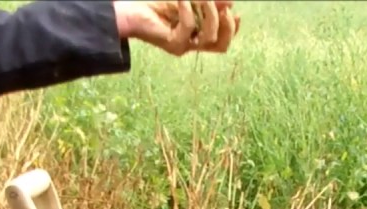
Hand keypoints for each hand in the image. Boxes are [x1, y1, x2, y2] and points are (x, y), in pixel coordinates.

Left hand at [114, 1, 239, 55]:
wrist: (130, 10)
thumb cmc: (156, 5)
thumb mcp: (189, 1)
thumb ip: (209, 3)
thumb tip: (230, 2)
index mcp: (196, 35)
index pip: (222, 40)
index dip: (233, 29)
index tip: (236, 13)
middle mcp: (191, 44)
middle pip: (221, 46)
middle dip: (227, 26)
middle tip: (225, 9)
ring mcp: (182, 46)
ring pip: (208, 38)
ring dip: (211, 15)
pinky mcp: (172, 43)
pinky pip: (189, 27)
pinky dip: (188, 10)